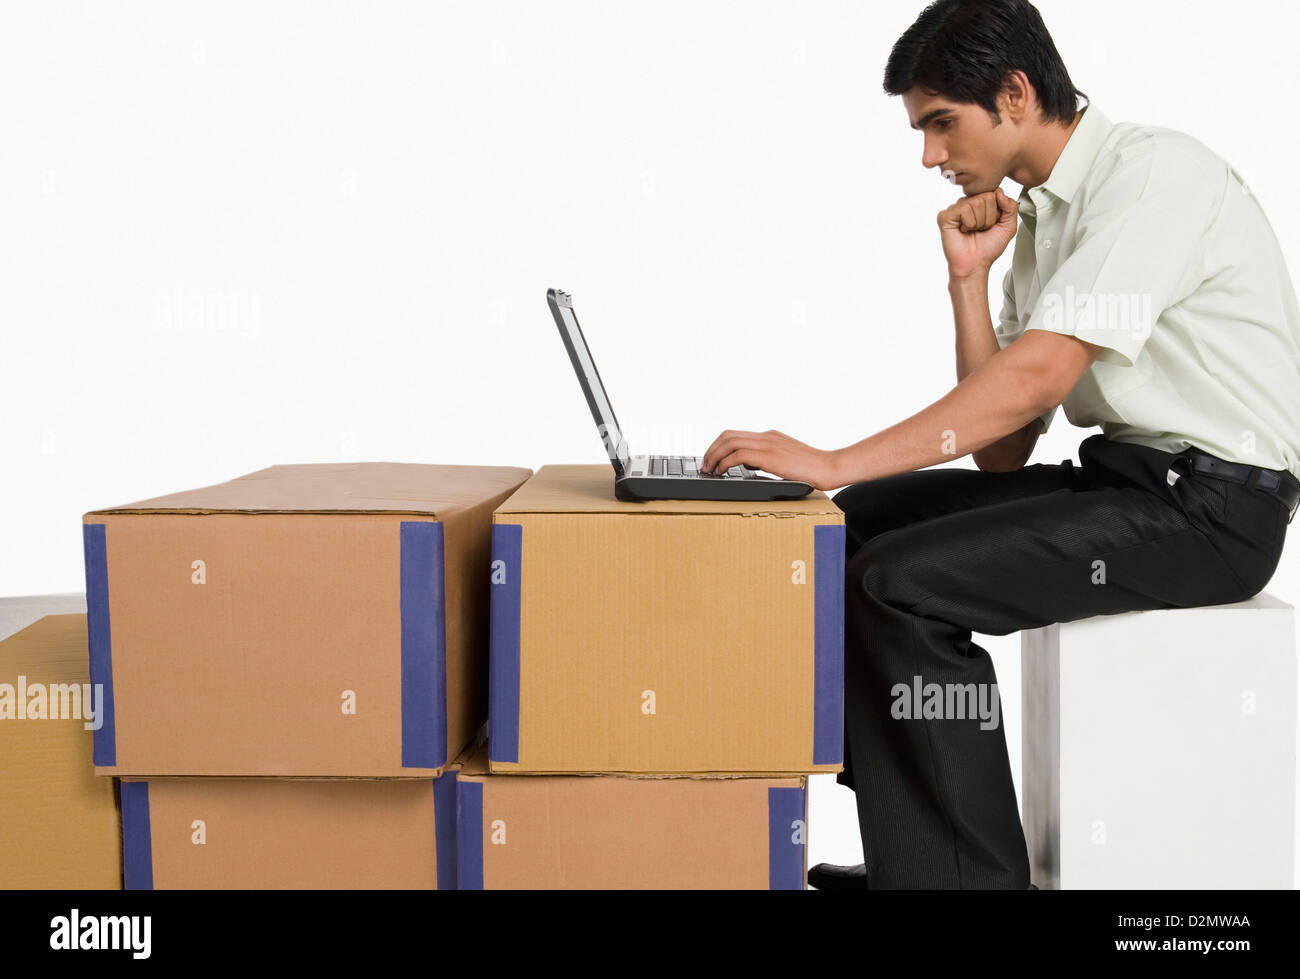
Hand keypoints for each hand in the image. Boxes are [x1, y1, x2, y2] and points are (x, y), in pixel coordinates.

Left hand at [700, 429, 844, 491]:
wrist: (831, 467)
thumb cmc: (813, 468)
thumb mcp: (786, 459)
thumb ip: (768, 458)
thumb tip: (749, 464)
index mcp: (770, 437)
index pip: (736, 434)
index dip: (718, 445)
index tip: (712, 459)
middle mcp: (767, 437)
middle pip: (728, 435)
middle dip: (711, 449)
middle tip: (705, 465)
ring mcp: (769, 445)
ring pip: (730, 442)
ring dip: (714, 456)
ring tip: (710, 470)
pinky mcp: (771, 457)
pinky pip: (739, 455)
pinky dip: (725, 463)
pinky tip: (722, 472)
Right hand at [939, 188, 1017, 279]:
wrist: (975, 264)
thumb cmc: (988, 248)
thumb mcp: (1008, 227)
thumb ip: (1011, 207)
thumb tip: (1000, 192)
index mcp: (982, 203)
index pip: (996, 192)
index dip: (998, 212)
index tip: (992, 225)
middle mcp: (968, 203)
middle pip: (987, 196)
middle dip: (989, 217)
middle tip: (981, 229)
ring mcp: (956, 208)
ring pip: (976, 203)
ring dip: (979, 222)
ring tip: (973, 231)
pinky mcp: (945, 215)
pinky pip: (964, 209)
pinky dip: (968, 224)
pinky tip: (963, 230)